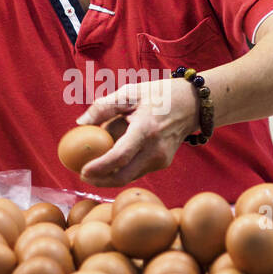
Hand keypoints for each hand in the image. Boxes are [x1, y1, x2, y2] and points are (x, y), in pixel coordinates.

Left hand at [73, 77, 198, 186]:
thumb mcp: (129, 93)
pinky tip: (111, 161)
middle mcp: (155, 148)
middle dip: (99, 180)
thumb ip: (103, 107)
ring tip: (92, 167)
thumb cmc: (157, 95)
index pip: (120, 156)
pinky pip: (137, 171)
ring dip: (109, 176)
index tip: (82, 171)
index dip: (99, 167)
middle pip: (123, 176)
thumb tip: (80, 123)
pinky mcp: (163, 163)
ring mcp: (161, 159)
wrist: (191, 104)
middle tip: (82, 175)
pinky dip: (122, 169)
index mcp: (145, 128)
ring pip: (129, 177)